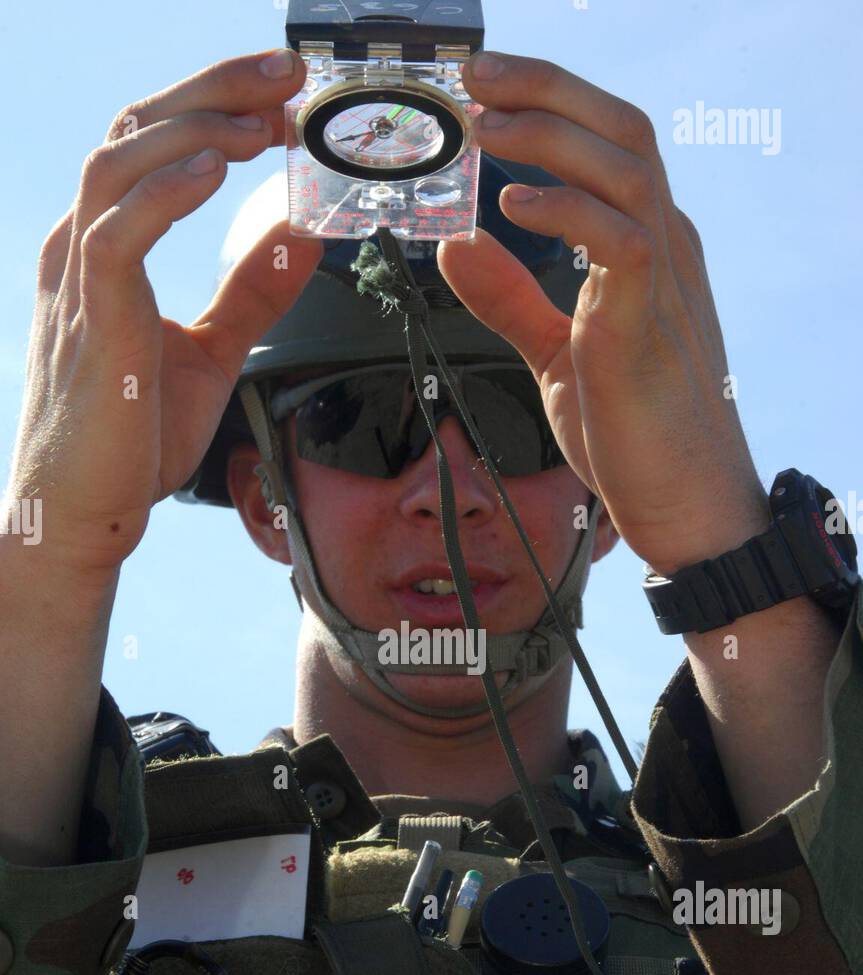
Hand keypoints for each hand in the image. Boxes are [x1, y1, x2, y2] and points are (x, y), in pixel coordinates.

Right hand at [8, 49, 322, 582]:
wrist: (83, 508)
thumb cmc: (131, 434)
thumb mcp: (212, 351)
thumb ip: (251, 294)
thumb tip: (301, 241)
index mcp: (108, 244)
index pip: (154, 144)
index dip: (218, 108)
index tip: (285, 99)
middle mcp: (83, 243)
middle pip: (136, 128)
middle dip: (214, 91)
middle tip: (287, 77)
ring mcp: (78, 276)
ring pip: (121, 161)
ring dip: (196, 128)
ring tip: (261, 119)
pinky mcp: (90, 316)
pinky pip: (118, 231)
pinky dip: (165, 194)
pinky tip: (214, 172)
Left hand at [438, 51, 770, 575]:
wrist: (684, 503)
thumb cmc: (633, 433)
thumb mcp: (558, 352)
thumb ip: (511, 298)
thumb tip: (457, 246)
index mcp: (644, 246)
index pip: (607, 141)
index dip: (549, 102)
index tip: (484, 89)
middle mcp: (663, 244)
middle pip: (621, 127)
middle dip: (546, 89)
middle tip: (474, 78)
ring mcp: (664, 278)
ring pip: (625, 164)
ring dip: (551, 133)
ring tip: (484, 127)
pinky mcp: (648, 321)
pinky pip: (620, 237)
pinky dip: (567, 209)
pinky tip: (511, 205)